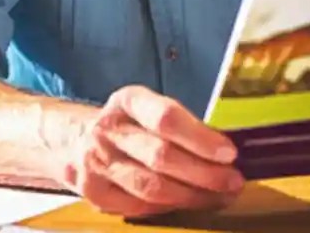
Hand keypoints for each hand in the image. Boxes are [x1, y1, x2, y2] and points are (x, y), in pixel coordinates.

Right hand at [57, 86, 243, 218]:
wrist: (77, 140)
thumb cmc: (129, 126)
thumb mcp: (150, 110)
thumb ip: (184, 127)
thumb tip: (227, 153)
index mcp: (127, 101)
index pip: (165, 118)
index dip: (200, 138)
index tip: (229, 153)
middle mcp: (107, 130)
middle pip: (161, 156)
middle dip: (204, 173)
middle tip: (233, 181)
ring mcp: (96, 163)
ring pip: (152, 187)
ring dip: (192, 195)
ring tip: (219, 196)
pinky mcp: (94, 193)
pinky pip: (140, 207)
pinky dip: (169, 207)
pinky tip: (187, 203)